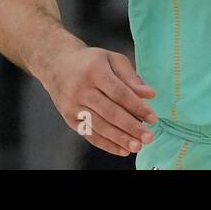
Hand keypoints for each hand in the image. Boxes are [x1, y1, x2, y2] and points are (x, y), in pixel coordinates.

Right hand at [41, 45, 158, 156]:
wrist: (57, 65)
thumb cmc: (91, 62)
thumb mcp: (112, 59)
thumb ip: (131, 77)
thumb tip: (150, 94)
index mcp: (95, 71)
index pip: (119, 92)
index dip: (137, 107)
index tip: (153, 118)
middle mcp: (81, 89)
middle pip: (110, 112)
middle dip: (131, 127)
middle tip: (148, 137)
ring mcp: (73, 106)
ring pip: (99, 126)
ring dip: (120, 139)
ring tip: (138, 146)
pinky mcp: (69, 118)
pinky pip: (89, 135)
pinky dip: (107, 144)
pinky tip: (122, 150)